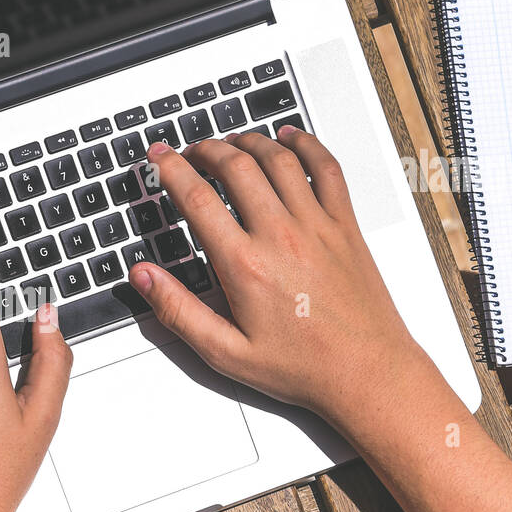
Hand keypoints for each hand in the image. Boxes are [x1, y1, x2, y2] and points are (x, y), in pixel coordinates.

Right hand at [130, 128, 435, 429]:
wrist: (367, 374)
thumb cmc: (302, 367)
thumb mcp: (225, 352)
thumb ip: (178, 310)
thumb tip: (143, 277)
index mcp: (245, 266)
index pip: (197, 199)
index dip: (171, 170)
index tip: (158, 158)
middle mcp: (281, 236)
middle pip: (236, 166)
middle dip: (205, 150)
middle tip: (189, 152)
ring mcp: (317, 226)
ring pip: (278, 159)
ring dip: (248, 142)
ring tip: (230, 143)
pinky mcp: (345, 226)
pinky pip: (327, 169)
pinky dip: (307, 144)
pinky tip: (292, 137)